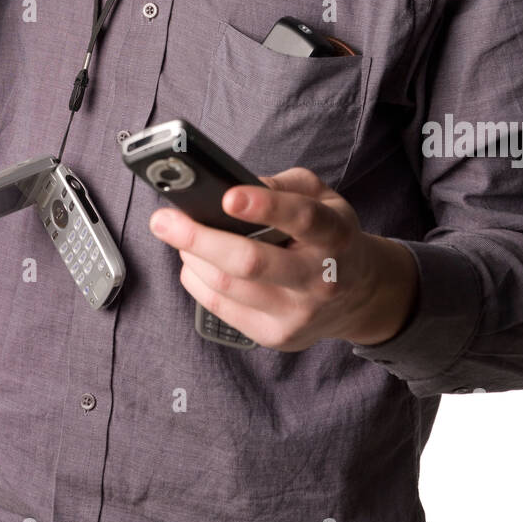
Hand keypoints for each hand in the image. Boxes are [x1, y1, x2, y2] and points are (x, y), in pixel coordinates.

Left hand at [148, 167, 419, 351]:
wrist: (359, 295)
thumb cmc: (332, 235)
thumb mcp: (323, 197)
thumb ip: (284, 185)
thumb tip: (232, 185)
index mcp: (335, 235)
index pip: (301, 219)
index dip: (264, 206)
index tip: (227, 197)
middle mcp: (319, 279)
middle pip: (251, 263)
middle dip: (199, 239)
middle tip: (163, 220)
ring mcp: (298, 314)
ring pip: (228, 287)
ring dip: (192, 256)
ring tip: (177, 235)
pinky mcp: (276, 337)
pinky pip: (222, 307)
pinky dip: (197, 280)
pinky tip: (193, 261)